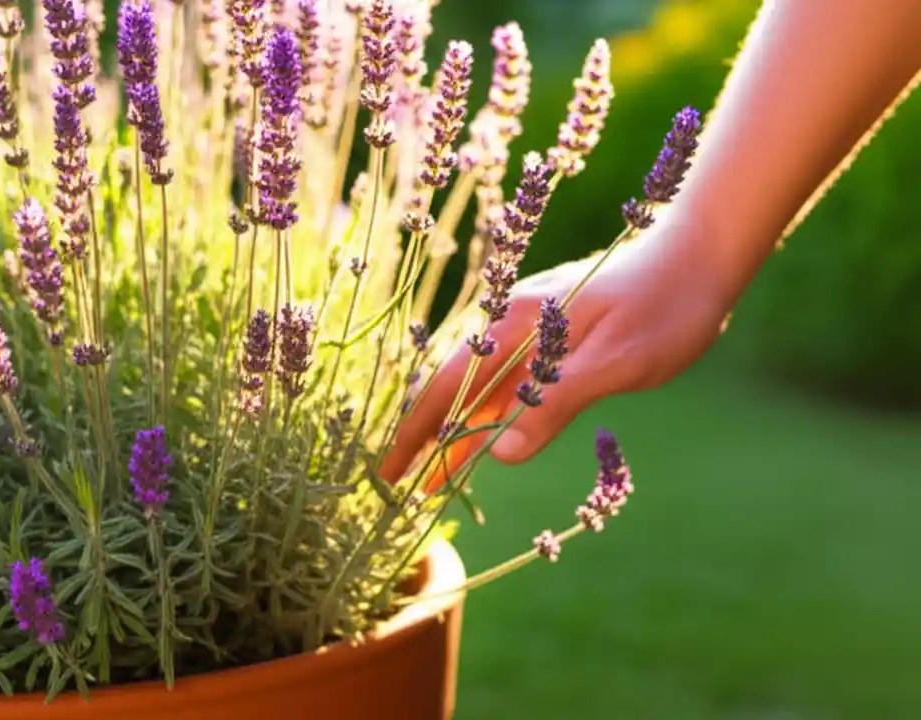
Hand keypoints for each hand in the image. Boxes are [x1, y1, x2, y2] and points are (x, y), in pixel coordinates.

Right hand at [381, 216, 733, 483]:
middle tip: (406, 488)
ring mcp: (535, 327)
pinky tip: (491, 438)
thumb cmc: (667, 304)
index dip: (417, 432)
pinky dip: (494, 415)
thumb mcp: (616, 362)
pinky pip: (513, 382)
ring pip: (484, 388)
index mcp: (516, 322)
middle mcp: (514, 321)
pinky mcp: (557, 334)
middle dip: (428, 438)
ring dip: (460, 432)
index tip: (390, 472)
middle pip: (456, 388)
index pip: (448, 386)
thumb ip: (555, 403)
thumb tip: (500, 456)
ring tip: (439, 477)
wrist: (706, 251)